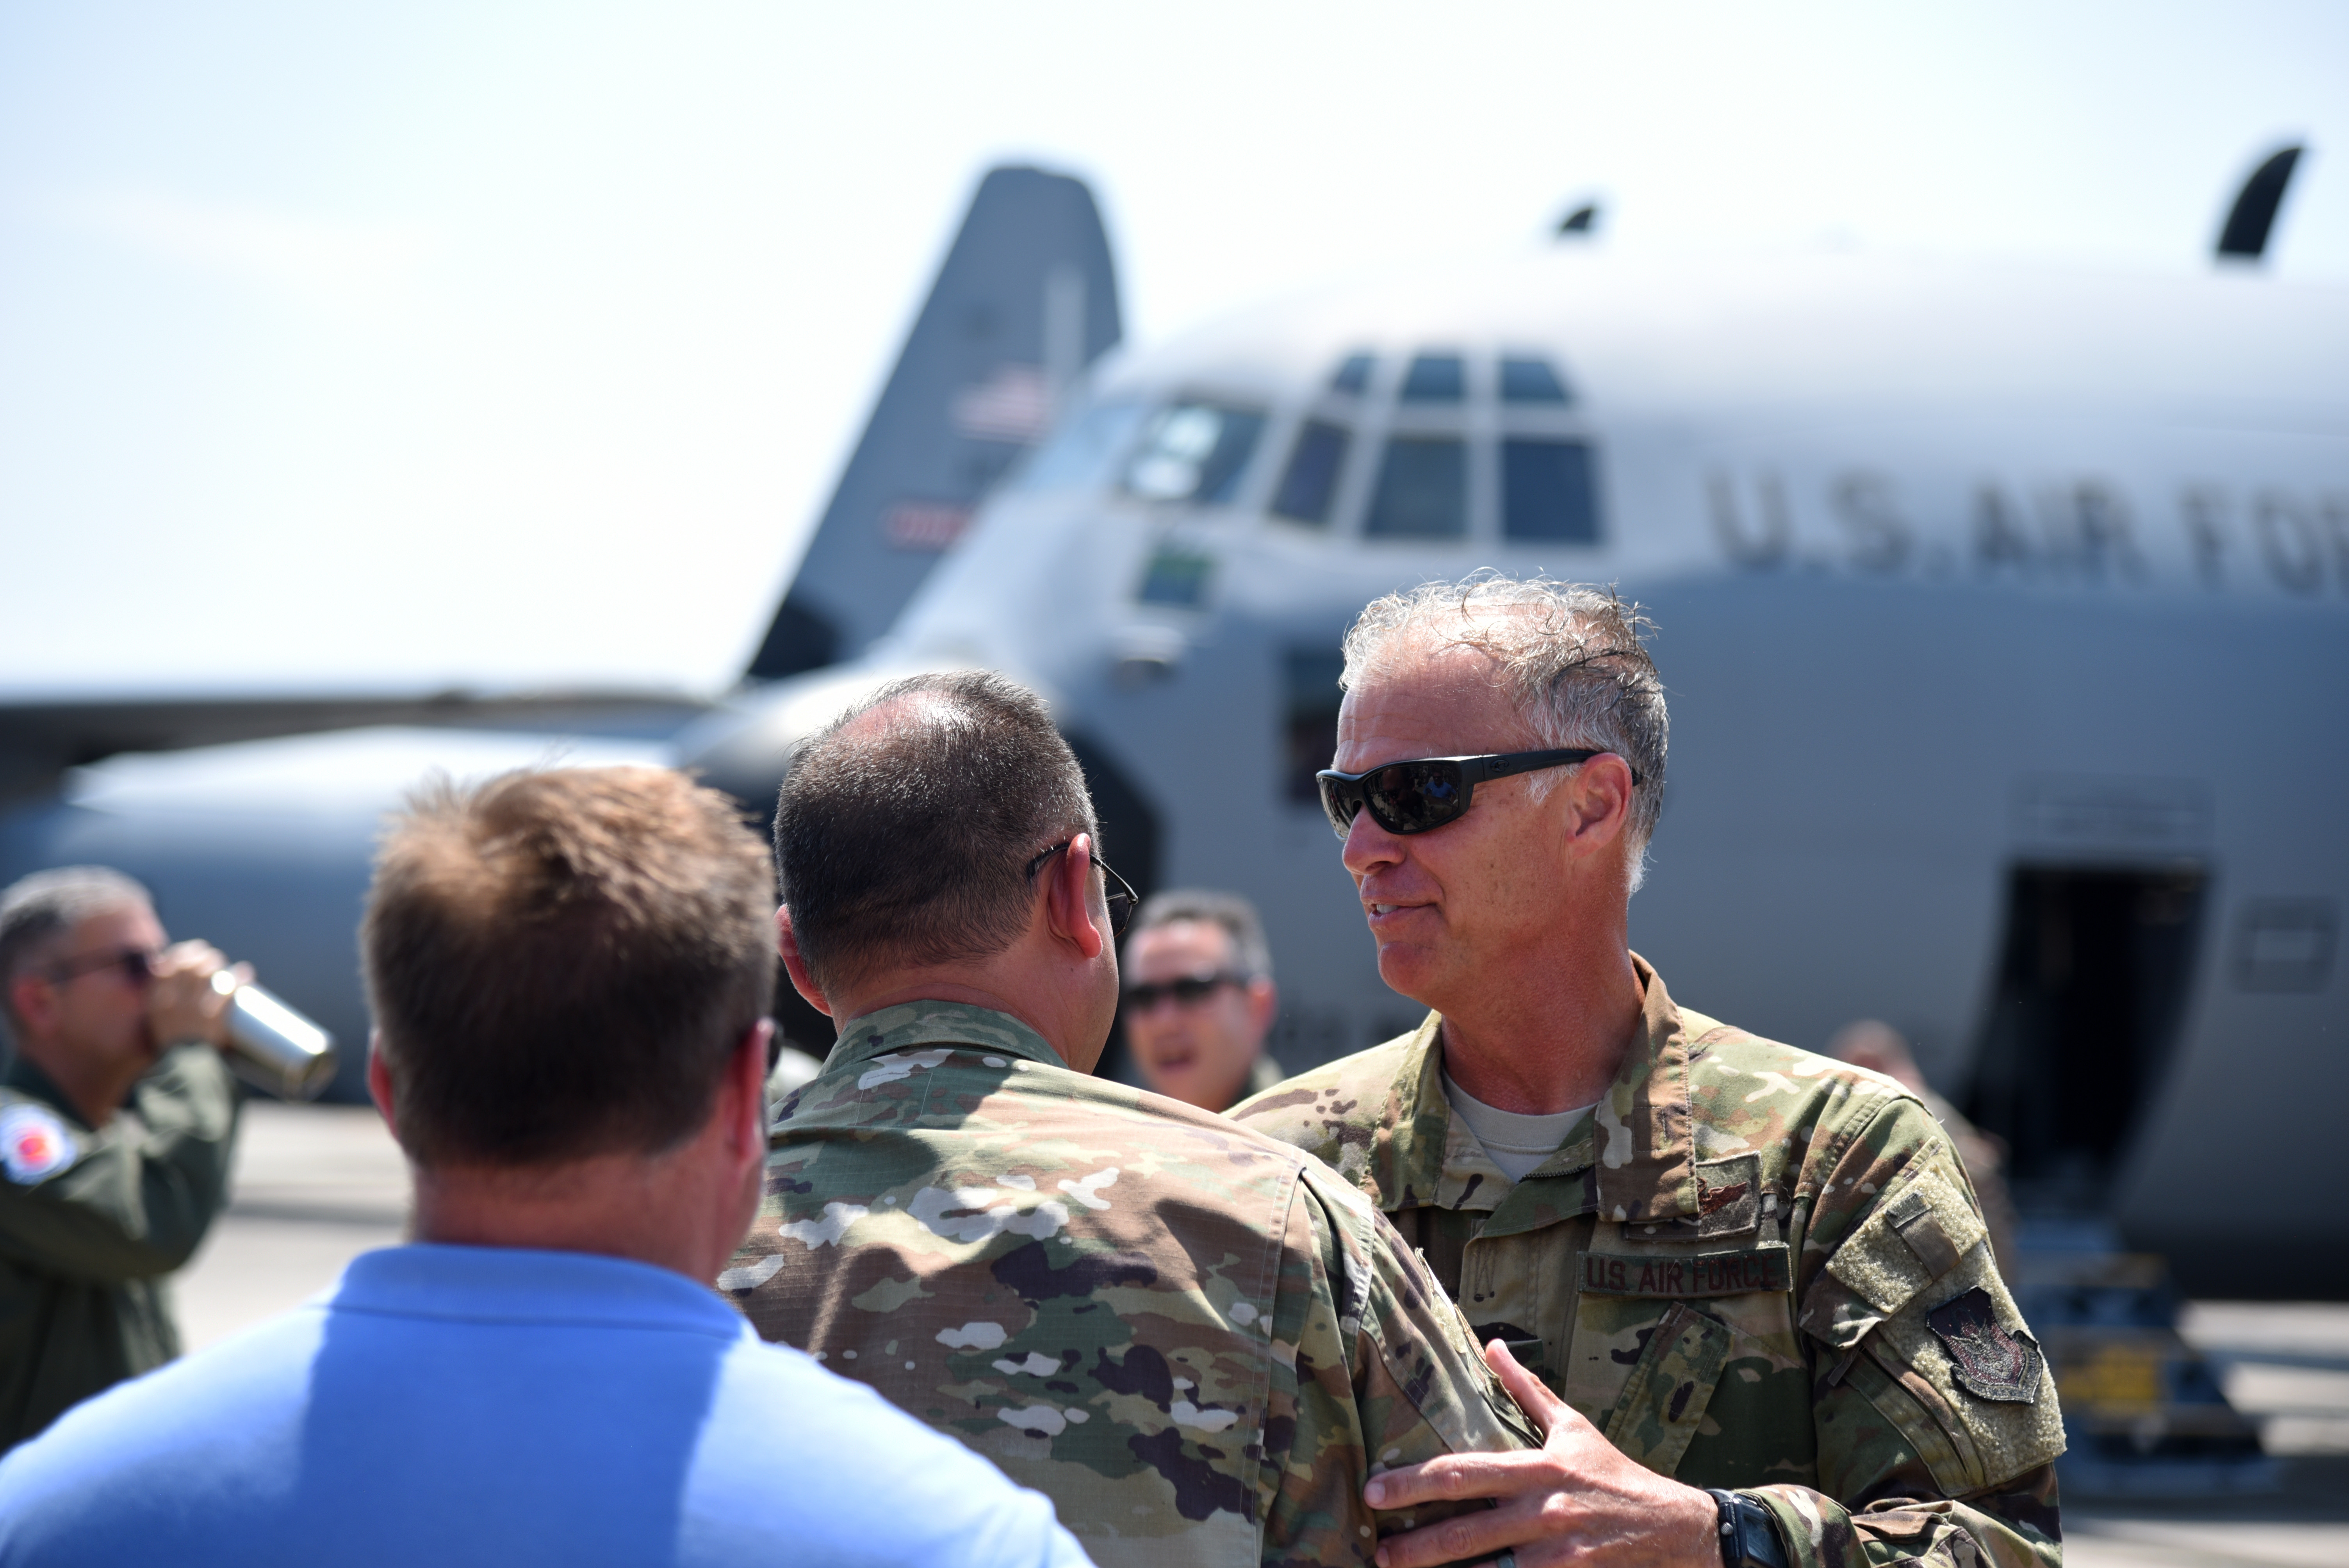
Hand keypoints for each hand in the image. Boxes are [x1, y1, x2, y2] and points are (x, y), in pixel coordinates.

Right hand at [147, 942, 248, 1049]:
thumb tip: (171, 988)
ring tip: (221, 961)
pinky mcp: (212, 1018)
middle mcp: (172, 1002)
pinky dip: (238, 979)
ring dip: (214, 962)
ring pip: (204, 974)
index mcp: (156, 1004)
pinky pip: (227, 991)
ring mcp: (192, 1009)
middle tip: (207, 954)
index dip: (176, 955)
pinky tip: (246, 971)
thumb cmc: (171, 1050)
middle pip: (186, 967)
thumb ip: (163, 1006)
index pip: (163, 969)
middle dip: (198, 955)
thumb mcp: (158, 1025)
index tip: (186, 951)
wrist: (181, 1071)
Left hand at [1363, 1340, 1719, 1567]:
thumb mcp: (1571, 1426)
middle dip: (1416, 1545)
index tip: (1375, 1489)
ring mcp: (1556, 1553)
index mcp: (1537, 1469)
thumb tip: (1491, 1344)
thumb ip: (1526, 1388)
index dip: (1416, 1483)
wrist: (1673, 1526)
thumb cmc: (1613, 1473)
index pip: (1465, 1473)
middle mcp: (1542, 1512)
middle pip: (1467, 1531)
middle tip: (1376, 1550)